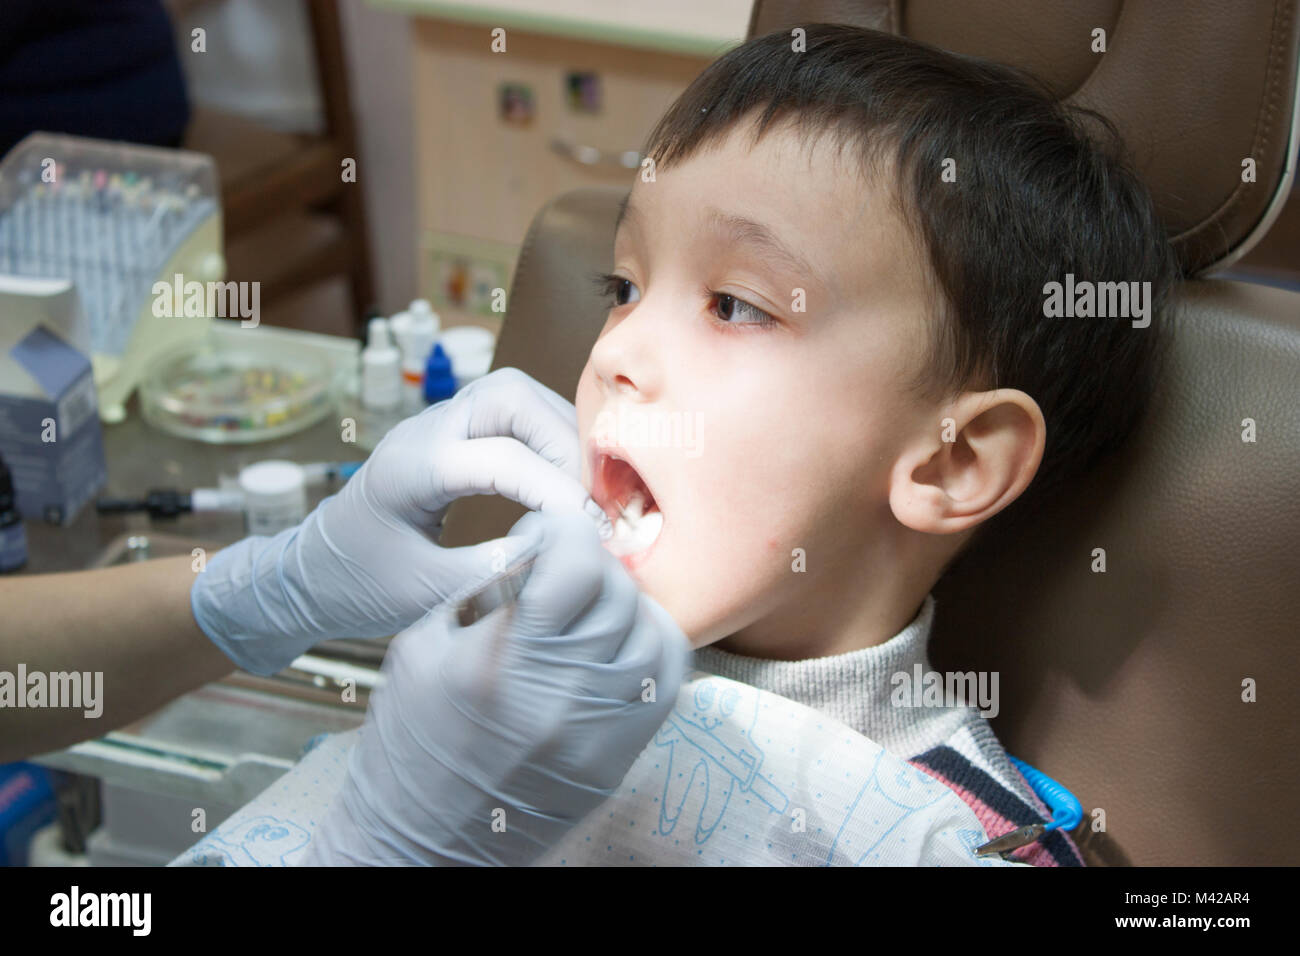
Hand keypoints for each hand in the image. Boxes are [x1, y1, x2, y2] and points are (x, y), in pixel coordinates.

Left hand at [191, 368, 609, 674]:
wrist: (313, 574)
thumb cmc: (359, 586)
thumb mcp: (428, 593)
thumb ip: (497, 572)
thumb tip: (569, 554)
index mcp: (410, 468)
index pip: (500, 457)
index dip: (555, 492)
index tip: (594, 533)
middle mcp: (427, 430)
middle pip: (512, 396)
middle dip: (564, 441)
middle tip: (592, 500)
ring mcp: (442, 425)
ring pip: (519, 396)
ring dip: (562, 436)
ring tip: (586, 493)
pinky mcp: (456, 434)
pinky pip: (515, 415)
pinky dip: (550, 440)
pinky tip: (566, 484)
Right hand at [300, 510, 690, 865]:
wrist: (423, 845)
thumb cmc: (409, 743)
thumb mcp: (422, 647)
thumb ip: (486, 592)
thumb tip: (539, 548)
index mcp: (497, 660)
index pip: (574, 562)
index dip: (565, 530)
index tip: (548, 532)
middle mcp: (557, 694)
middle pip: (615, 591)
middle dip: (591, 563)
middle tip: (565, 567)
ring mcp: (595, 731)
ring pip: (648, 629)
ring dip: (623, 602)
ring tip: (590, 604)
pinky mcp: (616, 758)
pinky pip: (664, 681)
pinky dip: (650, 644)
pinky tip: (619, 638)